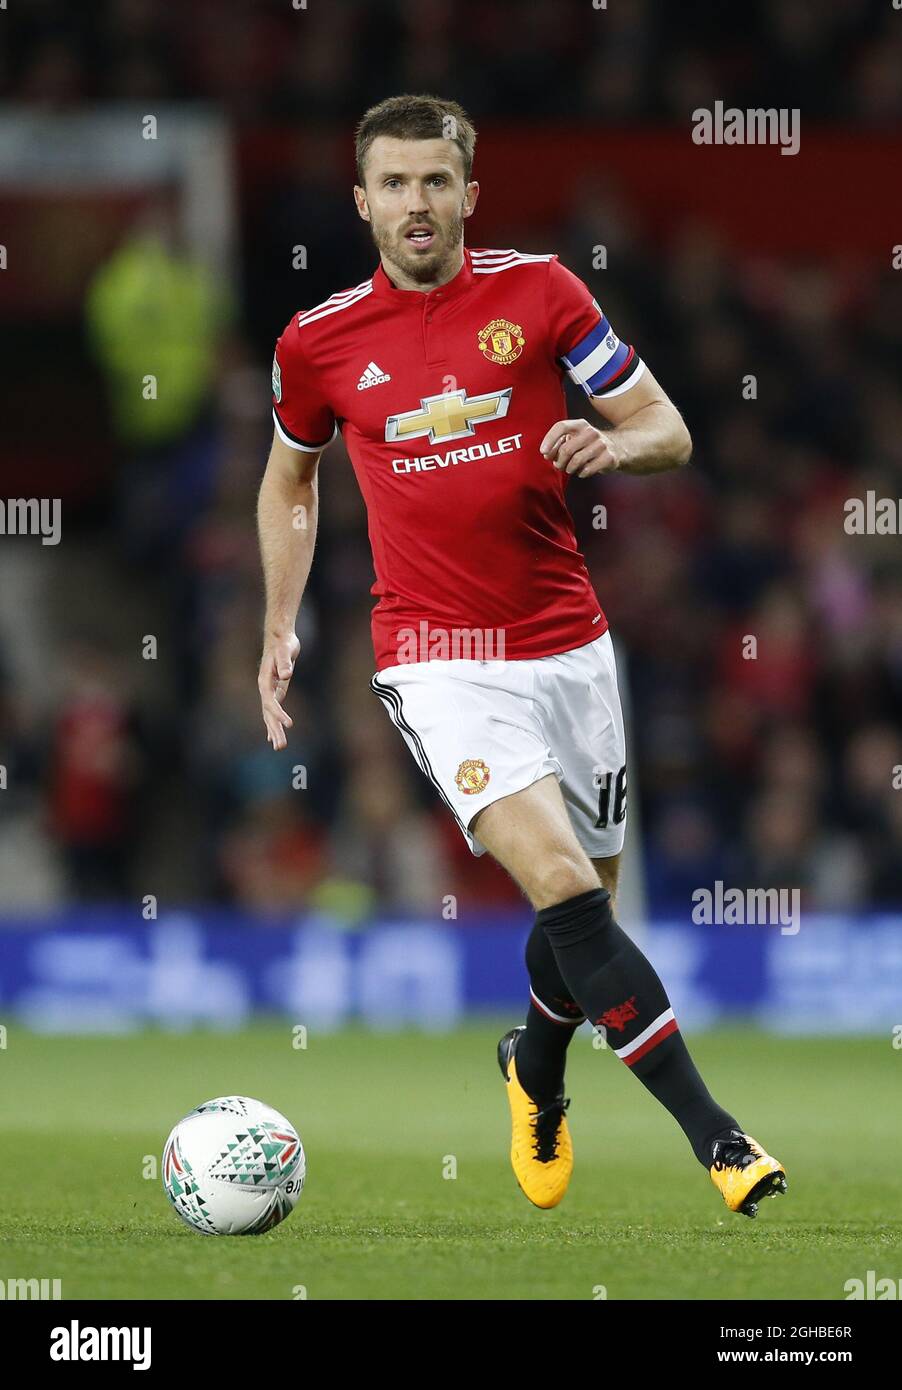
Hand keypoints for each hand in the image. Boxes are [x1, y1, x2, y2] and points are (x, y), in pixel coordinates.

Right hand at [258, 631, 300, 748]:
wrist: (280, 636)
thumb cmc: (283, 642)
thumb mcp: (285, 650)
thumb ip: (284, 662)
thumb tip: (285, 675)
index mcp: (265, 681)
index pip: (271, 702)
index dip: (278, 714)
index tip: (290, 724)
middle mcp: (265, 688)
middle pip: (268, 713)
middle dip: (274, 730)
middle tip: (281, 747)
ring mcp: (269, 690)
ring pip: (270, 715)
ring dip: (274, 730)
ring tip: (279, 747)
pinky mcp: (276, 690)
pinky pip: (274, 710)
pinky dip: (275, 722)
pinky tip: (275, 733)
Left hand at [540, 418, 620, 476]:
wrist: (617, 448)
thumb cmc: (587, 446)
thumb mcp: (574, 440)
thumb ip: (558, 445)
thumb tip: (546, 454)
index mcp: (580, 425)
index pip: (561, 427)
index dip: (549, 439)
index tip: (543, 452)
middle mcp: (591, 432)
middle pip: (566, 449)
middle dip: (559, 462)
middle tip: (558, 466)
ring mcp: (601, 444)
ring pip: (576, 461)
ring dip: (569, 469)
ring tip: (570, 469)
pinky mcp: (608, 457)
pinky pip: (587, 469)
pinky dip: (581, 473)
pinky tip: (582, 471)